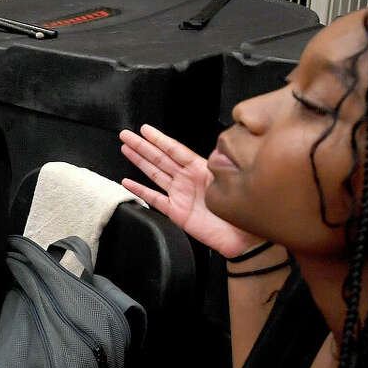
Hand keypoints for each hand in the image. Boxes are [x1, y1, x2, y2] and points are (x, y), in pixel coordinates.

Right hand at [118, 124, 262, 258]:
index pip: (174, 150)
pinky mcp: (176, 212)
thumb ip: (216, 166)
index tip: (145, 130)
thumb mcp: (228, 181)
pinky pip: (154, 198)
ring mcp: (180, 195)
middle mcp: (187, 179)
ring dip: (139, 161)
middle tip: (127, 135)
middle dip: (142, 146)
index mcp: (200, 169)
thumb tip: (210, 155)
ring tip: (126, 149)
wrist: (242, 237)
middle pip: (160, 158)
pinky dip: (140, 191)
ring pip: (154, 173)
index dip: (159, 139)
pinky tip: (128, 182)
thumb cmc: (239, 210)